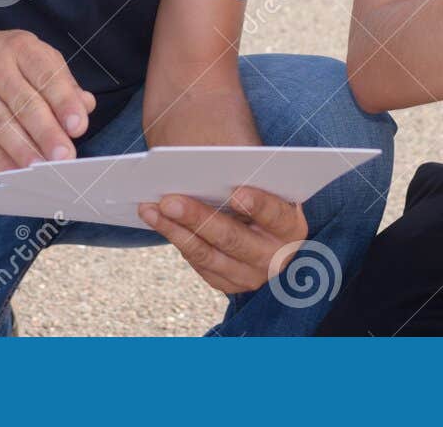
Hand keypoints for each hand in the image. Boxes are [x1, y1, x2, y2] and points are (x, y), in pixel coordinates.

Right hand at [0, 30, 94, 171]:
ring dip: (23, 150)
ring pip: (1, 125)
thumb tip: (86, 105)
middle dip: (46, 132)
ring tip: (42, 168)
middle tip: (65, 155)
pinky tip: (15, 174)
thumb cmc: (1, 61)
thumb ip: (61, 81)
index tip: (78, 126)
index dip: (64, 102)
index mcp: (21, 48)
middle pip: (24, 103)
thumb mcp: (32, 56)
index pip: (46, 75)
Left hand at [138, 186, 307, 294]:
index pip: (276, 214)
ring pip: (208, 255)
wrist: (260, 223)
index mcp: (291, 226)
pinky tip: (156, 220)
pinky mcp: (228, 282)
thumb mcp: (261, 180)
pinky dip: (176, 238)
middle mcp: (276, 257)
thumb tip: (208, 160)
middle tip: (170, 200)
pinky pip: (198, 262)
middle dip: (198, 218)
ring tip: (151, 208)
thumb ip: (244, 171)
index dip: (258, 205)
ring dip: (175, 230)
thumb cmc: (260, 190)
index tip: (237, 192)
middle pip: (233, 238)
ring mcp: (251, 275)